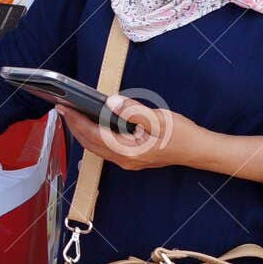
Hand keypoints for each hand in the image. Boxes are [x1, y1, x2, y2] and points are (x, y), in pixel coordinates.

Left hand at [55, 95, 206, 171]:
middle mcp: (123, 160)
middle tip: (62, 109)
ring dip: (83, 131)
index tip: (63, 107)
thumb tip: (111, 101)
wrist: (200, 151)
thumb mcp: (159, 119)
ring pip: (96, 147)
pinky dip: (94, 135)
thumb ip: (133, 111)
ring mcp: (127, 161)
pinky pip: (105, 147)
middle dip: (74, 126)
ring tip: (73, 114)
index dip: (76, 121)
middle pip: (90, 143)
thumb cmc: (183, 135)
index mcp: (127, 151)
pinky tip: (93, 124)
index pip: (93, 135)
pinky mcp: (132, 158)